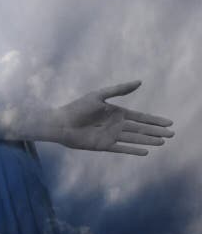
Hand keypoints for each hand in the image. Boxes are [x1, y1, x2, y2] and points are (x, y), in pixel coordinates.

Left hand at [56, 80, 173, 155]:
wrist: (61, 123)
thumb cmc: (77, 108)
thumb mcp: (99, 96)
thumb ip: (119, 89)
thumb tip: (139, 81)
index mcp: (115, 112)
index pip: (140, 117)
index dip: (154, 120)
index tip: (169, 122)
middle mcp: (115, 124)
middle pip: (140, 129)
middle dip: (156, 131)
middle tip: (172, 134)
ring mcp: (111, 136)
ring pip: (134, 138)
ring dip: (148, 140)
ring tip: (163, 142)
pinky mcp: (104, 145)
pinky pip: (122, 148)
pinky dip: (133, 150)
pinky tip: (146, 151)